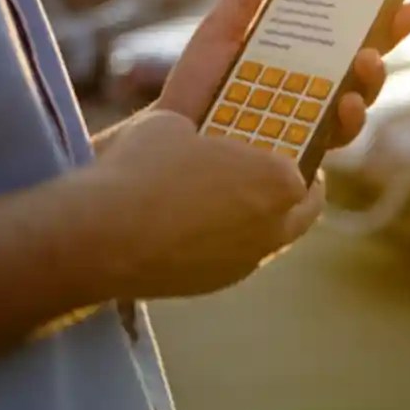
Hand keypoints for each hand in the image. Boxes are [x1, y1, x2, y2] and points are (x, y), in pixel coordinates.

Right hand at [72, 110, 323, 298]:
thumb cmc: (145, 168)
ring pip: (272, 241)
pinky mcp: (218, 284)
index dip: (292, 160)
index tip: (278, 153)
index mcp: (279, 181)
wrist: (104, 236)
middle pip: (303, 212)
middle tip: (277, 182)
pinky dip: (231, 245)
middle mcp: (275, 226)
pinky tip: (203, 232)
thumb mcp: (172, 125)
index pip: (304, 171)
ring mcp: (248, 260)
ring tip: (238, 206)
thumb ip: (200, 133)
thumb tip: (192, 135)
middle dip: (295, 196)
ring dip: (265, 223)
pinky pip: (238, 260)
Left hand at [154, 0, 409, 147]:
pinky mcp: (302, 156)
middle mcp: (315, 93)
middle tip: (399, 19)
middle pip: (366, 69)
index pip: (354, 37)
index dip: (386, 20)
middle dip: (389, 42)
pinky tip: (343, 105)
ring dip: (372, 80)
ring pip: (358, 104)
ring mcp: (311, 124)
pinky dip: (346, 120)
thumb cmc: (197, 83)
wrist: (171, 135)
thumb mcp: (223, 27)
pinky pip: (335, 139)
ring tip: (367, 60)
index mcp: (304, 58)